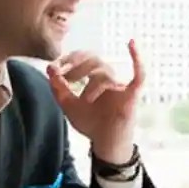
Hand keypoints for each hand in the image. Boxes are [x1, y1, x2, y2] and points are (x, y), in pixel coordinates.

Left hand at [46, 42, 144, 163]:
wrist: (105, 144)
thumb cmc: (91, 125)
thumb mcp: (68, 106)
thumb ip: (58, 89)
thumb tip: (50, 68)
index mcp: (93, 79)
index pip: (82, 59)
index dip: (67, 60)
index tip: (53, 68)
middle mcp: (108, 79)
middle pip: (94, 61)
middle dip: (76, 68)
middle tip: (65, 79)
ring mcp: (120, 86)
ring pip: (104, 74)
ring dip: (91, 86)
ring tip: (85, 101)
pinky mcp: (131, 94)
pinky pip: (138, 74)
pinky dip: (137, 58)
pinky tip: (131, 44)